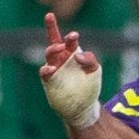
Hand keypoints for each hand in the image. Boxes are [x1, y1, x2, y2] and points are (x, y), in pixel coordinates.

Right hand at [39, 13, 101, 127]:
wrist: (83, 107)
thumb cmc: (89, 86)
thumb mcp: (94, 70)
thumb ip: (89, 59)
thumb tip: (76, 55)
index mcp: (73, 53)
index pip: (69, 39)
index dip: (69, 35)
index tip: (75, 35)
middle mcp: (61, 58)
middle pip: (54, 41)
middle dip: (53, 31)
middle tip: (68, 37)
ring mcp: (54, 68)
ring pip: (49, 54)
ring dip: (53, 49)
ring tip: (61, 48)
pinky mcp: (49, 80)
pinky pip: (44, 72)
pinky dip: (46, 69)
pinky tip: (52, 69)